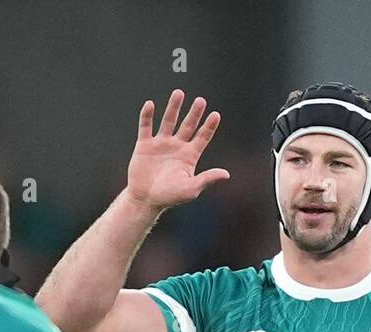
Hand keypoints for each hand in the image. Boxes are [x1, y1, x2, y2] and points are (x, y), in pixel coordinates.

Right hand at [125, 89, 228, 211]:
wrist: (145, 200)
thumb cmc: (169, 197)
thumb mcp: (191, 189)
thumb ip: (207, 179)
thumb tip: (226, 174)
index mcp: (189, 155)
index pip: (202, 137)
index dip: (209, 126)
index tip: (215, 114)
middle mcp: (176, 146)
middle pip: (188, 125)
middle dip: (194, 113)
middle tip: (201, 100)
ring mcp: (160, 144)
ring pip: (168, 121)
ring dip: (174, 107)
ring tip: (179, 93)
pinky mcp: (144, 145)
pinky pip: (145, 127)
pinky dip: (147, 116)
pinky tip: (150, 104)